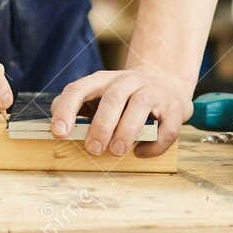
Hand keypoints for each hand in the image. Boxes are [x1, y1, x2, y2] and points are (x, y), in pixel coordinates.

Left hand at [50, 65, 193, 158]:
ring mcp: (153, 92)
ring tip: (117, 151)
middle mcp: (129, 81)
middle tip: (93, 149)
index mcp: (103, 79)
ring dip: (126, 130)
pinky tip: (142, 153)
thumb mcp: (99, 95)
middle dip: (101, 125)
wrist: (166, 82)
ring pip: (140, 105)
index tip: (59, 133)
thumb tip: (58, 130)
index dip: (67, 110)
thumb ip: (78, 108)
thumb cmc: (124, 98)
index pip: (80, 88)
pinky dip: (154, 144)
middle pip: (113, 97)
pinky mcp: (175, 108)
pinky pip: (166, 127)